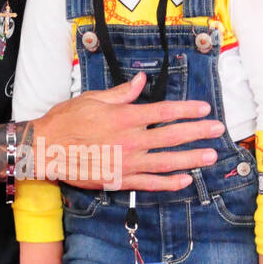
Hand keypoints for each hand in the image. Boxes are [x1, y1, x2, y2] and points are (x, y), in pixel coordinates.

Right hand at [36, 72, 223, 191]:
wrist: (44, 148)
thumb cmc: (66, 120)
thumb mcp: (92, 99)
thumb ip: (121, 93)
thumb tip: (141, 80)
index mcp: (125, 117)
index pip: (164, 112)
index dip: (187, 110)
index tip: (205, 109)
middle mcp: (130, 140)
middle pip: (172, 136)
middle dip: (198, 132)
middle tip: (218, 130)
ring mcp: (127, 162)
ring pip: (167, 162)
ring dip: (191, 159)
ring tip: (210, 156)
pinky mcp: (119, 180)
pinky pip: (150, 183)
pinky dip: (169, 183)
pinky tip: (185, 180)